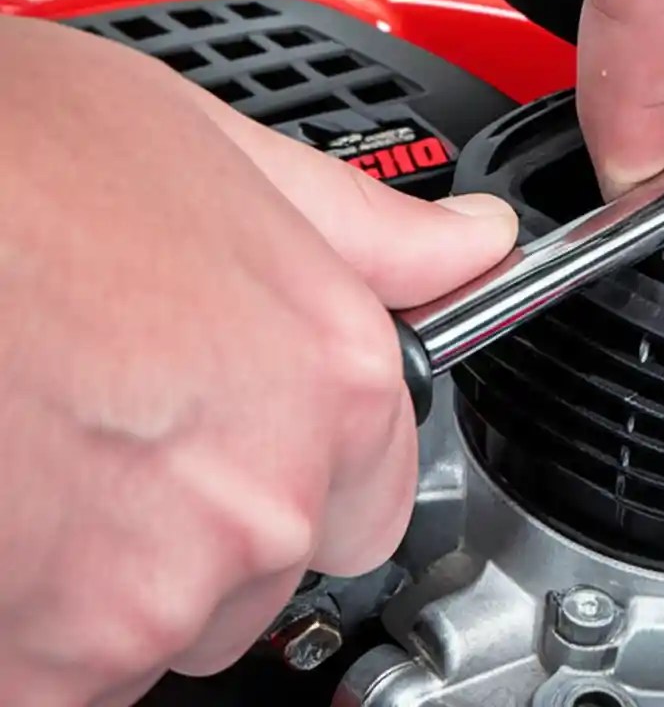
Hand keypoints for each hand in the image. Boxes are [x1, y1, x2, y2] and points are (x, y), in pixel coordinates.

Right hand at [0, 17, 515, 704]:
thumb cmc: (14, 168)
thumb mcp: (216, 155)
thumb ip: (364, 236)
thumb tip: (473, 242)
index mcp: (335, 384)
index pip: (373, 502)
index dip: (302, 473)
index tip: (234, 442)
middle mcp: (267, 503)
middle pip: (267, 574)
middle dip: (199, 527)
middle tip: (106, 430)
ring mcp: (155, 593)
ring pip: (160, 632)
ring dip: (104, 580)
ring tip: (37, 460)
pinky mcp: (47, 661)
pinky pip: (67, 680)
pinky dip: (30, 632)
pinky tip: (8, 517)